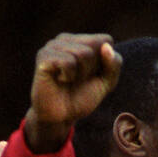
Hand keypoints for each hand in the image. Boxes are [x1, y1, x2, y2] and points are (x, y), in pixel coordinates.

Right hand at [24, 34, 122, 151]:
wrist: (60, 117)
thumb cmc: (81, 97)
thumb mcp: (106, 82)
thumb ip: (114, 64)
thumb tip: (106, 46)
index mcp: (80, 40)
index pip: (106, 40)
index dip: (105, 63)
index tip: (92, 75)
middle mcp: (65, 39)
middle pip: (95, 45)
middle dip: (92, 69)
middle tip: (78, 80)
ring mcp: (52, 46)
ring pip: (83, 53)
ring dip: (81, 74)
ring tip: (69, 81)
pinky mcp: (43, 56)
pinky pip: (68, 62)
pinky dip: (69, 76)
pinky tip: (60, 80)